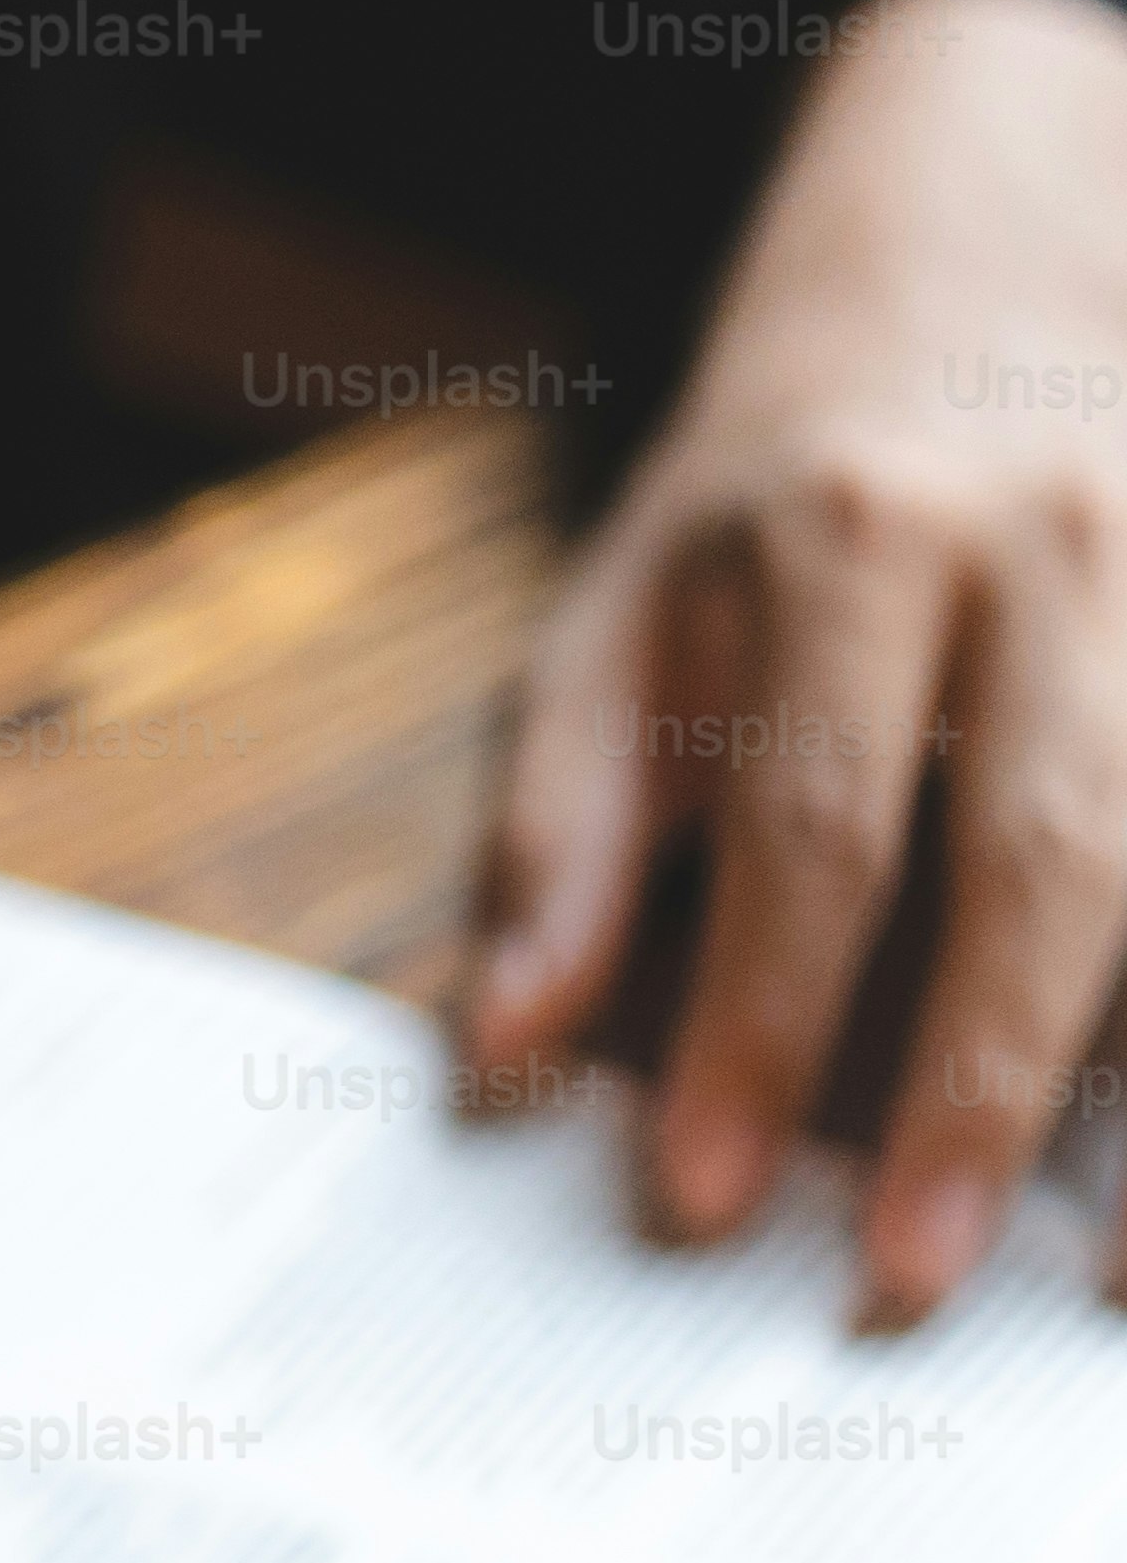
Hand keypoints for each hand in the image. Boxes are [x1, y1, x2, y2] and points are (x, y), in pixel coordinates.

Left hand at [468, 0, 1126, 1323]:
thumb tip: (496, 1055)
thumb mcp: (613, 625)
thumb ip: (557, 838)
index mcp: (858, 539)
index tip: (689, 1197)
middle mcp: (1069, 553)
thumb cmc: (767, 508)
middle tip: (892, 1279)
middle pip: (1048, 857)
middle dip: (973, 1088)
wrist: (986, 275)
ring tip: (1101, 1287)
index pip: (807, 823)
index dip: (747, 1021)